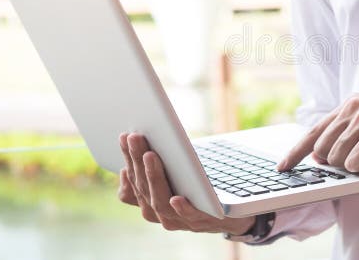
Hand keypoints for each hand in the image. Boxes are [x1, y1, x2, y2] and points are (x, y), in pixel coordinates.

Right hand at [118, 133, 254, 234]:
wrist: (234, 213)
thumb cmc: (199, 189)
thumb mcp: (176, 175)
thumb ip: (157, 166)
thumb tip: (142, 144)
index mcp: (150, 201)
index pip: (132, 182)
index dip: (127, 159)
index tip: (124, 136)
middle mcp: (160, 213)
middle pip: (143, 188)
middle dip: (137, 161)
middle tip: (135, 136)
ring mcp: (179, 220)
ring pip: (160, 202)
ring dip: (154, 177)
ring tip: (150, 156)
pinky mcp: (203, 222)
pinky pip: (190, 217)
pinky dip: (181, 208)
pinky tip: (177, 197)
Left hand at [277, 94, 358, 172]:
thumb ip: (346, 136)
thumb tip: (318, 156)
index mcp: (351, 104)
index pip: (314, 131)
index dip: (295, 152)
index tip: (283, 167)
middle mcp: (354, 107)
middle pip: (323, 151)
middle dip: (341, 163)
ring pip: (339, 160)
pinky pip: (356, 165)